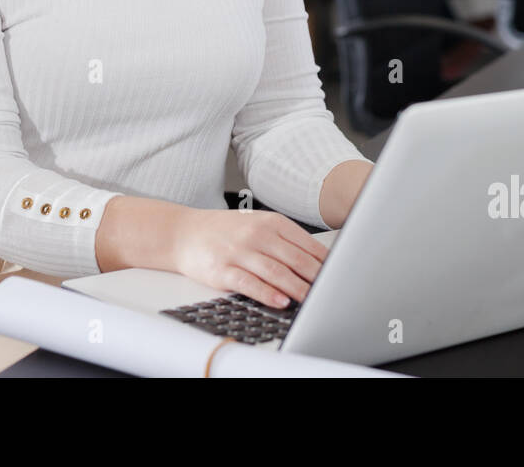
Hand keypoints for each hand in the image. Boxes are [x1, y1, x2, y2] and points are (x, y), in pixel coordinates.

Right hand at [171, 209, 329, 308]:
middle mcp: (256, 234)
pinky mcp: (222, 269)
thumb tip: (321, 262)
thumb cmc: (226, 231)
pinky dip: (267, 293)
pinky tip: (281, 302)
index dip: (325, 262)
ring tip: (312, 300)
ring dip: (297, 288)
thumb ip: (287, 240)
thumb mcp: (258, 225)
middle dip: (317, 278)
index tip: (340, 276)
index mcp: (271, 222)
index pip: (306, 244)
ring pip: (275, 272)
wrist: (183, 232)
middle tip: (332, 292)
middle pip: (295, 258)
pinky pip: (249, 283)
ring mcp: (239, 251)